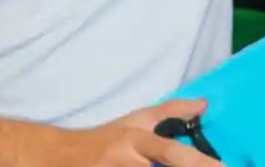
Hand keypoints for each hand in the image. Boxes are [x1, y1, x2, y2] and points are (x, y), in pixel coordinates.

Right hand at [51, 98, 223, 166]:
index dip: (198, 163)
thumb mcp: (136, 122)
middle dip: (191, 166)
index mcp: (136, 141)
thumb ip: (171, 114)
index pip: (170, 152)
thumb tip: (204, 104)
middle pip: (163, 163)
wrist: (61, 156)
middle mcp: (126, 159)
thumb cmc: (106, 139)